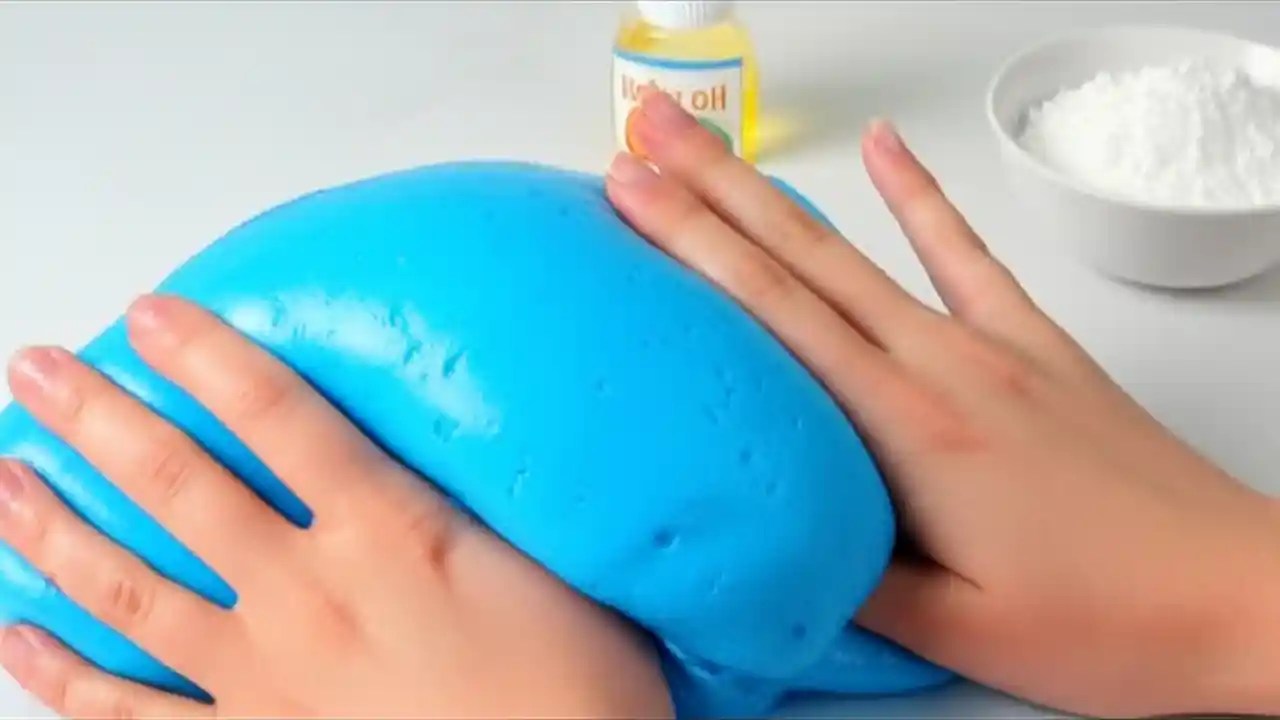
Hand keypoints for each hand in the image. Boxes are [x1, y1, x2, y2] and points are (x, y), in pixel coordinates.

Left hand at [0, 297, 671, 718]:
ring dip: (55, 531)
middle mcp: (307, 597)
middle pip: (181, 490)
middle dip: (99, 423)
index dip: (210, 357)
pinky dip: (65, 679)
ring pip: (132, 591)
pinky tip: (19, 641)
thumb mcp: (553, 569)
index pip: (278, 417)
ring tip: (5, 480)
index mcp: (388, 536)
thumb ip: (480, 505)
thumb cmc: (574, 694)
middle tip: (37, 373)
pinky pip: (133, 715)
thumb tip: (444, 450)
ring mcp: (266, 677)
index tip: (153, 313)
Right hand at [606, 90, 1279, 716]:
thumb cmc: (1107, 620)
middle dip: (707, 191)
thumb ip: (850, 579)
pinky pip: (965, 253)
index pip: (774, 319)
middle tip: (642, 137)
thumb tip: (775, 541)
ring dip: (777, 191)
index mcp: (905, 435)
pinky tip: (889, 148)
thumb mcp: (955, 630)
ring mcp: (990, 347)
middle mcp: (940, 370)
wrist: (1235, 592)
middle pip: (799, 261)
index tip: (631, 195)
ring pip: (860, 251)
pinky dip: (923, 195)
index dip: (693, 248)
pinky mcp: (1036, 346)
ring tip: (717, 142)